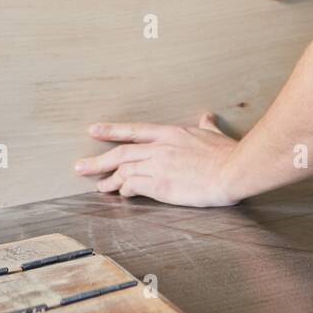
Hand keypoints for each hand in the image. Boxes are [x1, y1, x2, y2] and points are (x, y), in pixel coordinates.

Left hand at [73, 113, 239, 206]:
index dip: (111, 130)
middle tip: (80, 166)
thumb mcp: (214, 134)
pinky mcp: (160, 185)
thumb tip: (207, 117)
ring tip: (99, 187)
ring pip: (124, 171)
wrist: (232, 170)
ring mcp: (157, 166)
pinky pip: (134, 187)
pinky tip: (121, 195)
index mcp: (170, 133)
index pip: (134, 130)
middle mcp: (159, 148)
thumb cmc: (227, 153)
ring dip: (109, 180)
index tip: (94, 131)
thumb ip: (207, 126)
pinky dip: (124, 190)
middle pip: (120, 153)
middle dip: (98, 161)